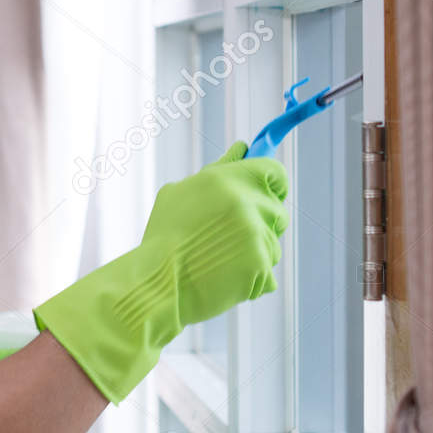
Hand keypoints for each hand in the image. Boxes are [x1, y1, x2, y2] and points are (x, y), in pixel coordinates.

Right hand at [31, 139, 289, 403]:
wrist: (154, 283)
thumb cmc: (163, 238)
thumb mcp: (180, 193)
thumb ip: (219, 170)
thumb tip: (242, 148)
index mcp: (229, 179)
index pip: (276, 173)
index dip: (273, 187)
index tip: (265, 197)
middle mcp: (246, 203)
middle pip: (277, 213)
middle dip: (260, 226)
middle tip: (228, 239)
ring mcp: (255, 235)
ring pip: (272, 246)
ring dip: (253, 255)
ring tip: (219, 261)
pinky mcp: (259, 266)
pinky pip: (268, 274)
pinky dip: (251, 280)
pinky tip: (223, 279)